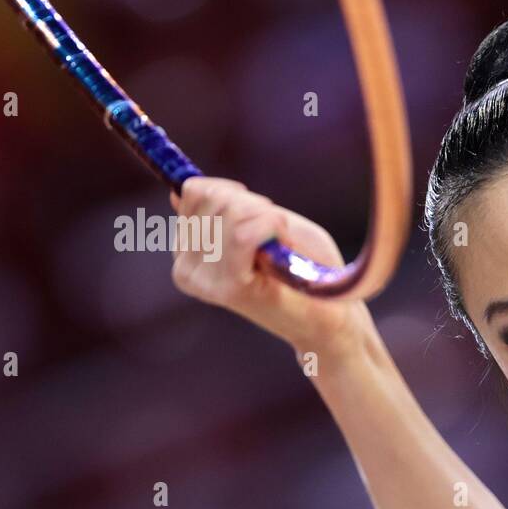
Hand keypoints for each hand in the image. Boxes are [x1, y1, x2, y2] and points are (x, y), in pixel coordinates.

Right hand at [169, 176, 370, 354]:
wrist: (330, 318)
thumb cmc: (301, 269)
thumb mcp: (257, 229)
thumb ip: (220, 213)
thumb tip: (177, 194)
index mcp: (187, 254)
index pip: (193, 193)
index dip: (235, 191)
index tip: (261, 213)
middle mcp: (186, 269)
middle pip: (214, 198)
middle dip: (256, 206)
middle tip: (278, 236)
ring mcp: (206, 281)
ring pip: (231, 212)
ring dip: (270, 219)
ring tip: (283, 247)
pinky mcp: (232, 287)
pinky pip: (245, 233)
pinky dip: (274, 228)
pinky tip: (286, 248)